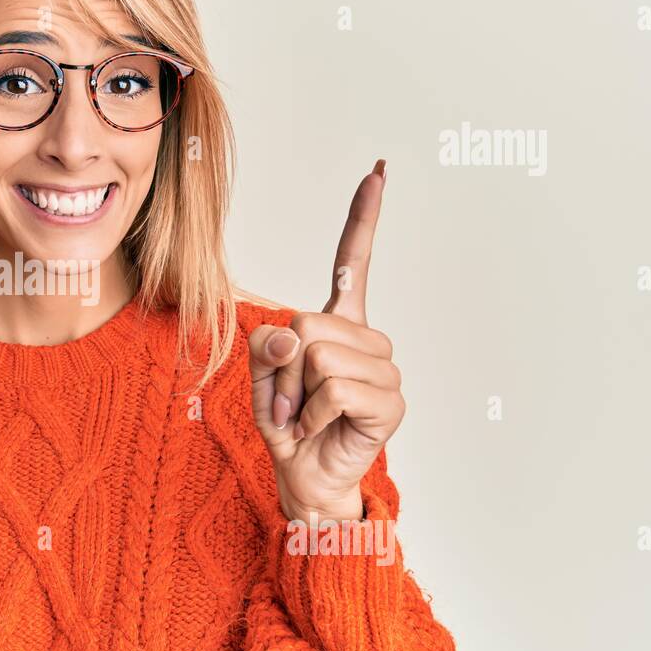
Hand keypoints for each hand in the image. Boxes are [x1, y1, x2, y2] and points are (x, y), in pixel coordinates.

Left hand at [248, 159, 405, 521]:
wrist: (303, 478)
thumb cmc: (286, 424)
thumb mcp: (259, 375)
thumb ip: (265, 344)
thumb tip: (294, 334)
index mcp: (338, 324)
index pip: (354, 263)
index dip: (363, 218)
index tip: (377, 172)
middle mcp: (368, 341)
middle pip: (308, 323)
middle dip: (281, 367)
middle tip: (287, 400)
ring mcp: (384, 370)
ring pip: (319, 356)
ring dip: (294, 394)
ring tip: (302, 416)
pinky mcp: (391, 402)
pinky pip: (334, 389)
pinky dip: (310, 414)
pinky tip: (317, 429)